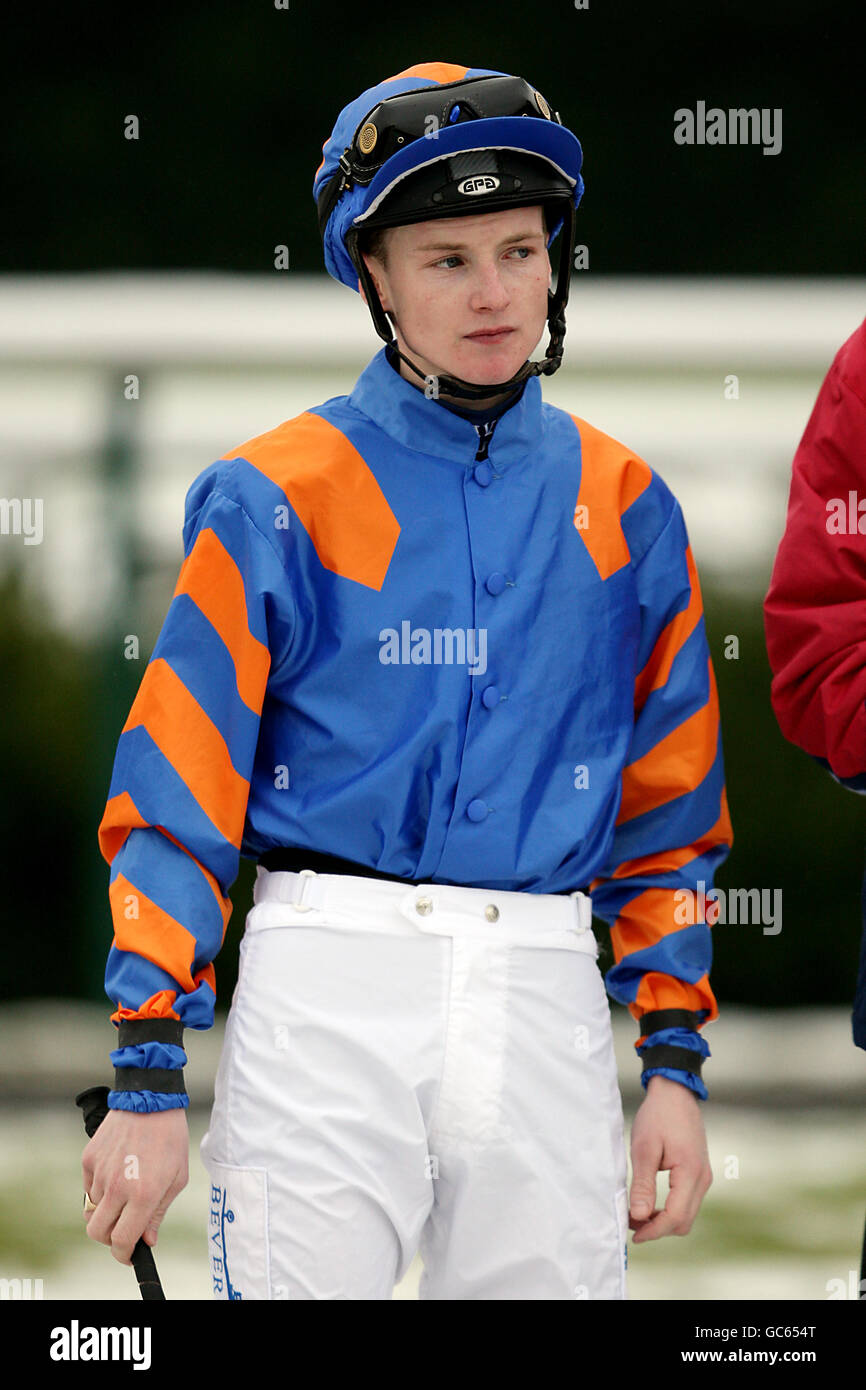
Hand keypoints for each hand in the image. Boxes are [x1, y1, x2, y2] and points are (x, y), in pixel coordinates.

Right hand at [82, 1106, 188, 1264]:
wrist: (150, 1099)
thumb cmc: (170, 1138)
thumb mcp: (177, 1178)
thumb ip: (159, 1213)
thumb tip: (146, 1241)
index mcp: (143, 1194)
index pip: (122, 1240)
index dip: (124, 1254)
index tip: (129, 1254)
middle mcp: (117, 1187)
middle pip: (97, 1233)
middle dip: (109, 1238)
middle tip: (123, 1229)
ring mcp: (100, 1172)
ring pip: (92, 1210)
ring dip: (106, 1210)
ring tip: (126, 1190)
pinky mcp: (88, 1158)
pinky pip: (88, 1186)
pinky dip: (99, 1188)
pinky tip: (117, 1171)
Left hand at [628, 1073, 711, 1242]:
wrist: (676, 1092)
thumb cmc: (658, 1116)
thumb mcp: (644, 1148)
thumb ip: (643, 1184)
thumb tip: (640, 1216)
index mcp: (691, 1173)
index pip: (675, 1217)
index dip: (653, 1230)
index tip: (632, 1233)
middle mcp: (703, 1178)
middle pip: (683, 1221)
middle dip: (658, 1229)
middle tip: (631, 1224)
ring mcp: (704, 1176)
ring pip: (686, 1214)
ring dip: (664, 1220)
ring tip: (638, 1214)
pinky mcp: (699, 1172)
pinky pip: (687, 1202)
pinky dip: (670, 1209)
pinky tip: (651, 1203)